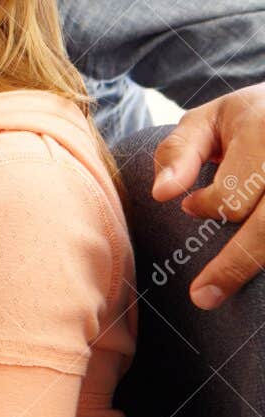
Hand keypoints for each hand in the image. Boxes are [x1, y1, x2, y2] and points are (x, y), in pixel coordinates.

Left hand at [151, 82, 264, 307]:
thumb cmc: (246, 120)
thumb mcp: (206, 121)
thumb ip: (177, 153)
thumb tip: (161, 194)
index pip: (234, 194)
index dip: (208, 208)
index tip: (191, 206)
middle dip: (234, 264)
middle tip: (202, 296)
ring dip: (254, 262)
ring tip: (220, 291)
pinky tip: (254, 271)